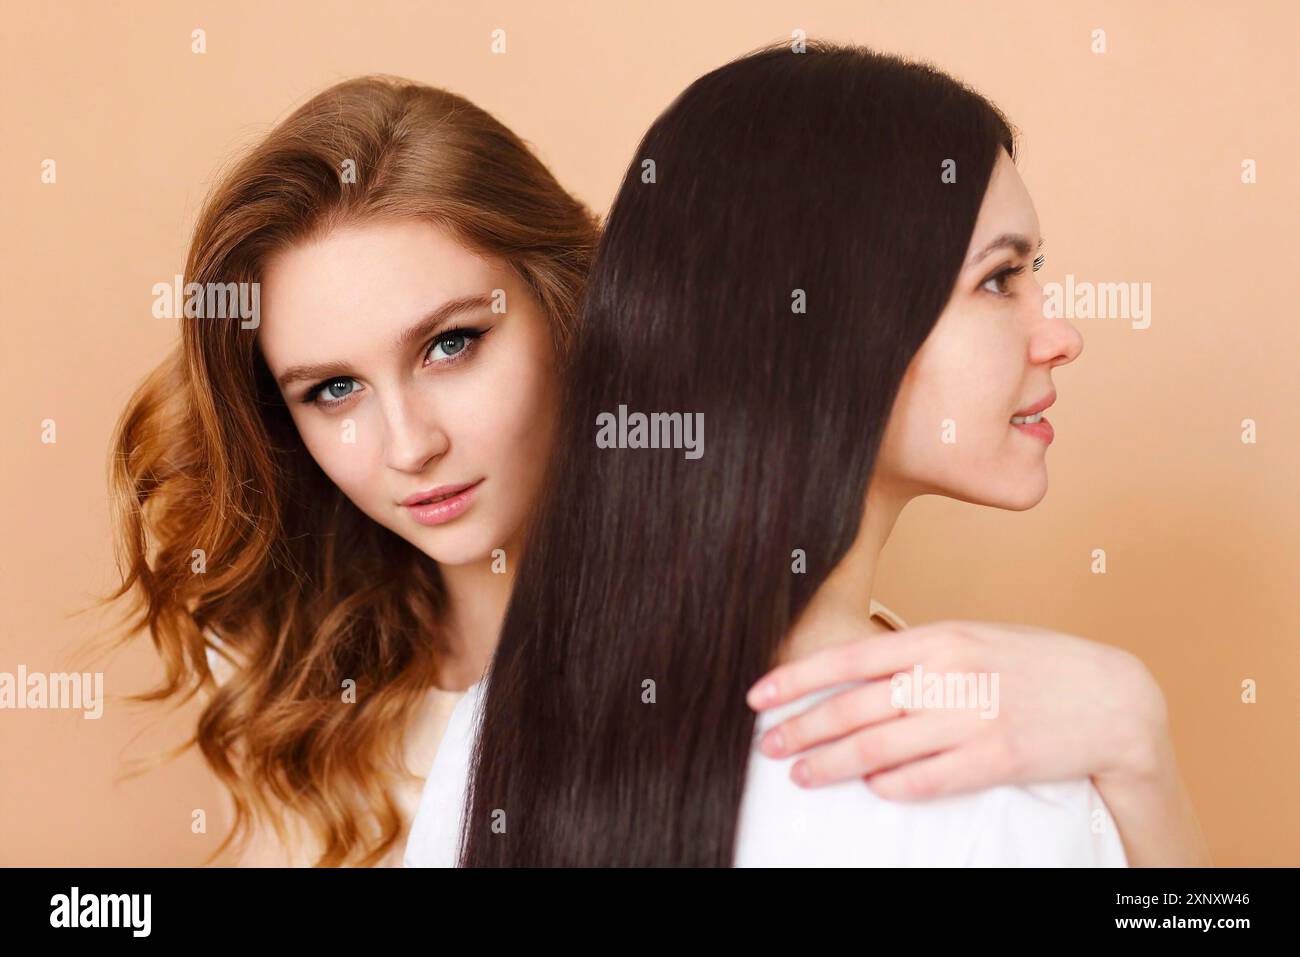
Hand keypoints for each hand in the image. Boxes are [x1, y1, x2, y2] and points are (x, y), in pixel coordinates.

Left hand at [746, 618, 1172, 799]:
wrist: (1114, 697)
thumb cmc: (1038, 665)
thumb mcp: (976, 638)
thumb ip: (921, 653)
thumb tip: (861, 674)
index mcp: (940, 637)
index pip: (850, 658)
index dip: (799, 679)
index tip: (760, 695)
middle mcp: (950, 675)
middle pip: (855, 707)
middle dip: (803, 728)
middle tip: (768, 745)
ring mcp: (973, 719)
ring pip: (882, 747)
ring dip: (835, 764)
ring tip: (802, 774)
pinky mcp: (997, 759)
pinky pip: (928, 779)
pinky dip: (893, 786)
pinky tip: (871, 788)